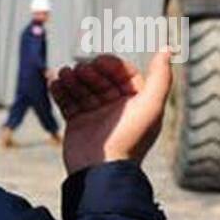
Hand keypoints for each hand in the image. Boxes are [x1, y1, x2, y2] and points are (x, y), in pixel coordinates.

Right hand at [49, 50, 172, 172]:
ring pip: (82, 88)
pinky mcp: (77, 124)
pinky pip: (67, 102)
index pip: (124, 75)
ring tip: (64, 73)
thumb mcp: (152, 105)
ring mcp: (96, 116)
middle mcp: (117, 109)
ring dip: (72, 78)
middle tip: (80, 70)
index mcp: (136, 103)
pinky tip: (54, 81)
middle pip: (101, 80)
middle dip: (89, 72)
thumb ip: (161, 76)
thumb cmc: (130, 138)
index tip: (99, 61)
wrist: (101, 170)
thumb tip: (166, 49)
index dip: (112, 65)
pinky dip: (59, 90)